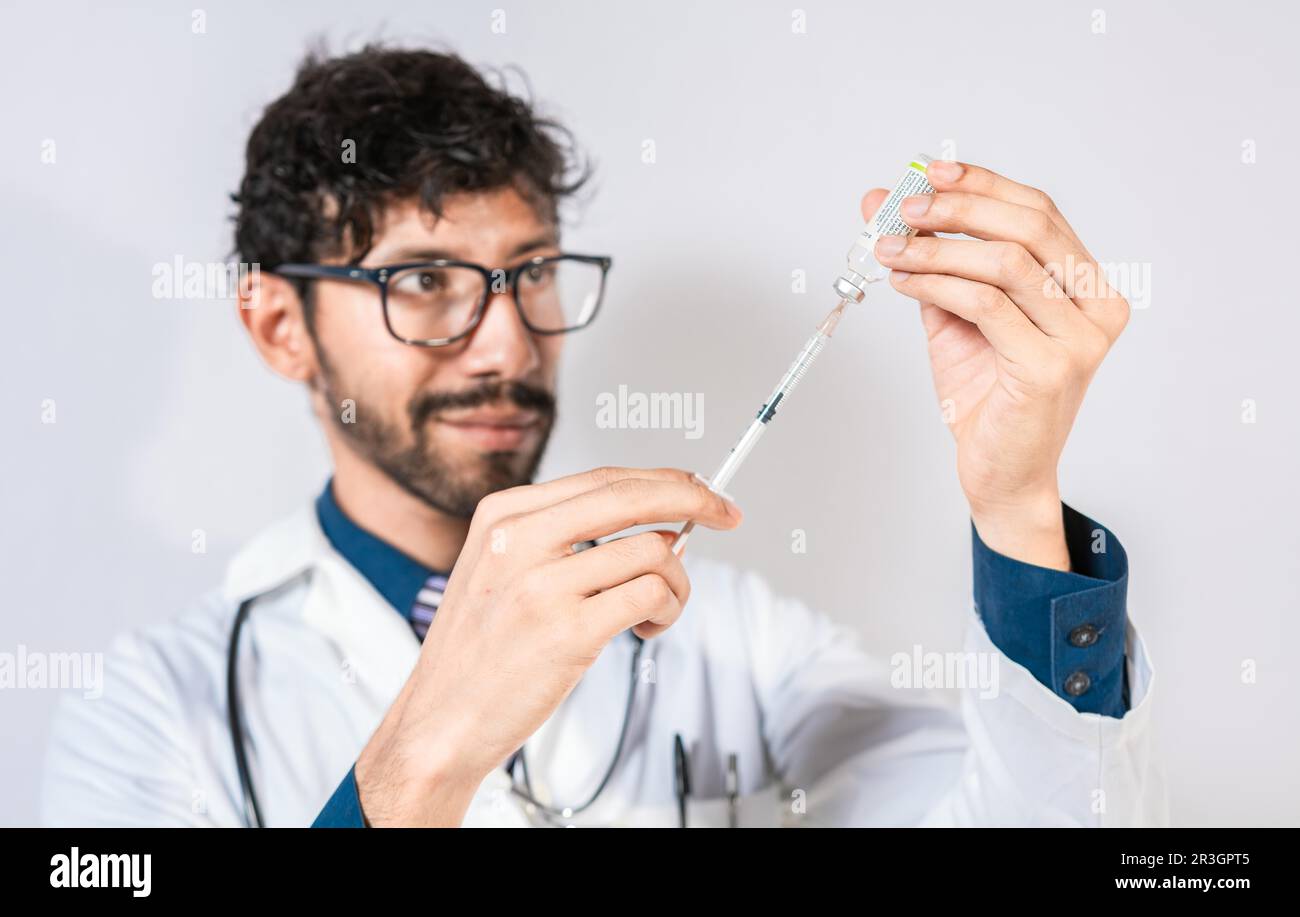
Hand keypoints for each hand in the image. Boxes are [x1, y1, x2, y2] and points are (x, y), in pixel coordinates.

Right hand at [355, 466, 741, 825]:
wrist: (440, 719)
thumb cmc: (481, 649)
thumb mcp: (500, 568)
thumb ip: (564, 537)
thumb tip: (656, 521)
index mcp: (504, 515)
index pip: (605, 479)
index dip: (666, 480)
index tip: (703, 490)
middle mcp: (519, 540)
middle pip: (634, 496)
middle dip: (696, 500)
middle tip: (729, 515)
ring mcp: (542, 586)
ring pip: (653, 551)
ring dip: (678, 582)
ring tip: (659, 609)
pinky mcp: (567, 632)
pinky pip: (651, 595)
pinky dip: (666, 610)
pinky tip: (646, 629)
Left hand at [863, 161, 1129, 569]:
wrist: (1001, 472)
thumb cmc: (986, 395)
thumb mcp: (955, 313)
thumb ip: (930, 259)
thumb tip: (881, 204)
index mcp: (1088, 285)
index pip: (1038, 212)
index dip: (983, 184)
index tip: (931, 172)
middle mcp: (1097, 307)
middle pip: (1029, 226)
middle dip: (958, 208)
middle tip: (902, 208)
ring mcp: (1079, 338)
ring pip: (1005, 262)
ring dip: (936, 248)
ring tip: (889, 249)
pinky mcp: (1049, 367)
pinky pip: (984, 304)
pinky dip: (936, 283)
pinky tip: (904, 281)